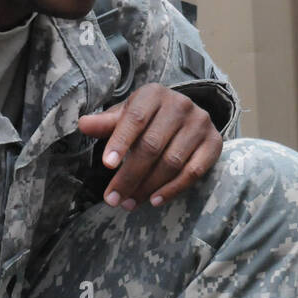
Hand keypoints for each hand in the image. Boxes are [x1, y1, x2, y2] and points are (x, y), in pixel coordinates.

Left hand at [79, 83, 222, 210]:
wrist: (186, 116)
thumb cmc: (149, 118)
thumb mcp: (127, 116)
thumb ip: (107, 123)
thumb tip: (82, 125)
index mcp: (154, 94)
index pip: (136, 119)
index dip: (120, 142)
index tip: (107, 166)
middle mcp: (181, 105)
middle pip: (152, 146)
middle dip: (130, 176)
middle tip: (113, 199)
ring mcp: (200, 124)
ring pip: (172, 162)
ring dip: (148, 187)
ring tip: (129, 203)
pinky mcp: (214, 143)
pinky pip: (193, 172)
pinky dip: (173, 189)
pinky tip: (154, 200)